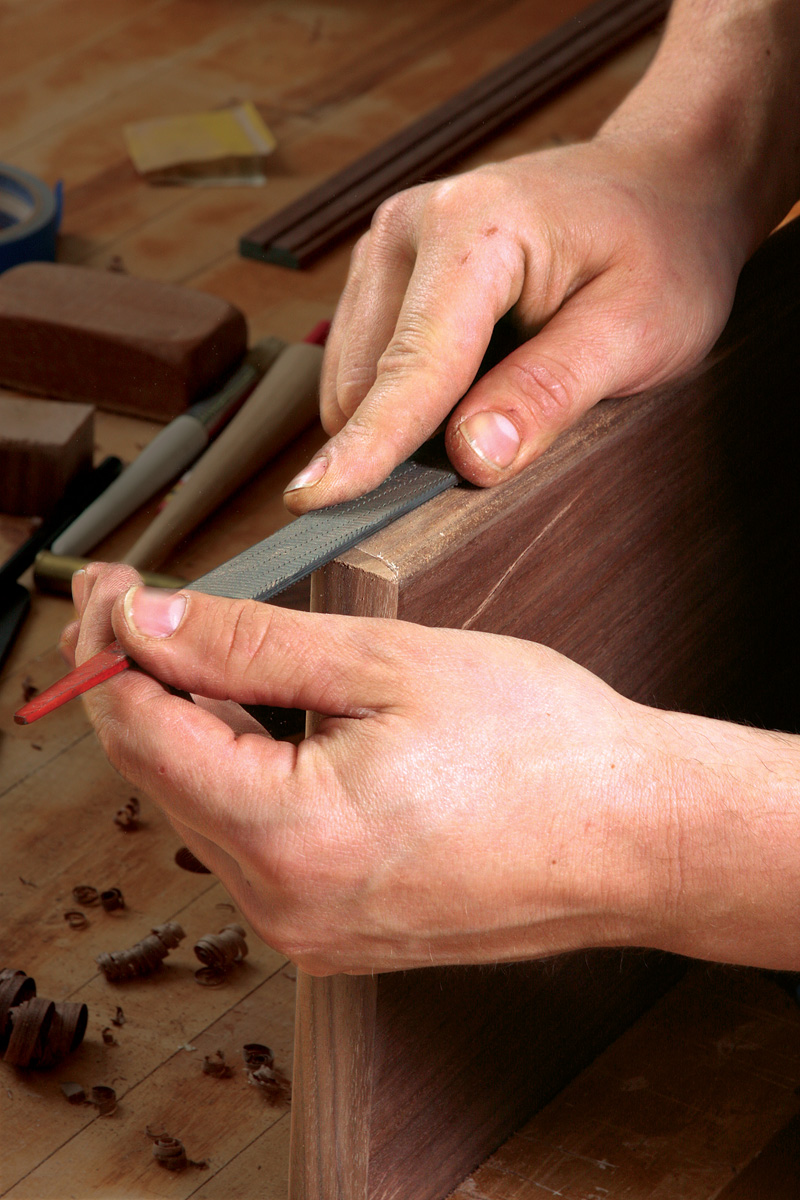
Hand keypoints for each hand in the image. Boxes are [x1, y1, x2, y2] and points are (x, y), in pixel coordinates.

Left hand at [62, 563, 678, 975]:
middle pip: (161, 777)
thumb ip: (248, 646)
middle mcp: (286, 906)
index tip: (107, 594)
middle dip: (143, 685)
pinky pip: (253, 848)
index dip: (108, 652)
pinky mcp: (337, 933)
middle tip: (145, 609)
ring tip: (216, 661)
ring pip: (203, 813)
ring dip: (192, 732)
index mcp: (291, 838)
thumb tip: (151, 626)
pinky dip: (241, 781)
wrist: (632, 834)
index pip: (141, 735)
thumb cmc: (542, 748)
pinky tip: (269, 730)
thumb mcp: (385, 663)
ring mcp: (310, 932)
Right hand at [283, 139, 742, 511]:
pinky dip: (405, 399)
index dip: (370, 444)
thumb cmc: (661, 251)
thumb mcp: (636, 331)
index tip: (315, 502)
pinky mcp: (384, 272)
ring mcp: (388, 245)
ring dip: (406, 420)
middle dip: (410, 441)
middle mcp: (408, 226)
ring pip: (356, 378)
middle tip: (507, 438)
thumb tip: (470, 458)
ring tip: (500, 391)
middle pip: (370, 380)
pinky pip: (365, 365)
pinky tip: (470, 379)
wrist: (660, 184)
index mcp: (473, 228)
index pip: (412, 365)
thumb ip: (549, 392)